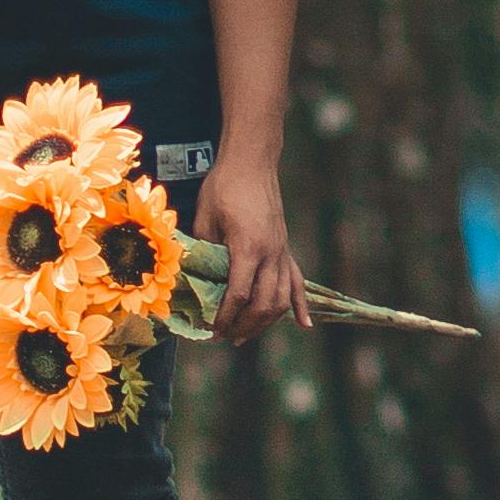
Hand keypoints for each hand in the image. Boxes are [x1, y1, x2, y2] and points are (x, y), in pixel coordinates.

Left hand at [201, 148, 307, 345]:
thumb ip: (204, 252)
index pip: (239, 294)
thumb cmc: (223, 187)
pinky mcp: (285, 248)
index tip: (211, 331)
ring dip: (265, 322)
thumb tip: (195, 282)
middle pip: (263, 303)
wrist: (252, 162)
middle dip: (243, 326)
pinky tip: (305, 325)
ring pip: (281, 298)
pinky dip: (300, 305)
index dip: (224, 317)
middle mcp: (271, 253)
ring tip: (245, 336)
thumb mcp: (204, 218)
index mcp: (248, 247)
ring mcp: (282, 251)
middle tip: (223, 338)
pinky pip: (297, 282)